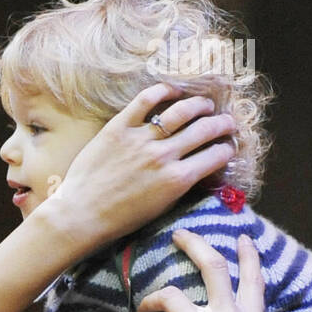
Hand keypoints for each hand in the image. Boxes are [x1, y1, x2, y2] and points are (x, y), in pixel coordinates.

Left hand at [41, 85, 236, 249]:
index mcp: (177, 180)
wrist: (82, 216)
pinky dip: (164, 90)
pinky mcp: (120, 127)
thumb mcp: (159, 208)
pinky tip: (173, 91)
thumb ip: (179, 186)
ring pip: (182, 110)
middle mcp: (164, 156)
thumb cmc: (119, 220)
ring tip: (205, 104)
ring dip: (199, 104)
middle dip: (222, 124)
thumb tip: (196, 169)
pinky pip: (147, 99)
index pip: (215, 156)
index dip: (228, 149)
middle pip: (204, 130)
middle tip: (227, 121)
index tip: (230, 145)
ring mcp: (141, 139)